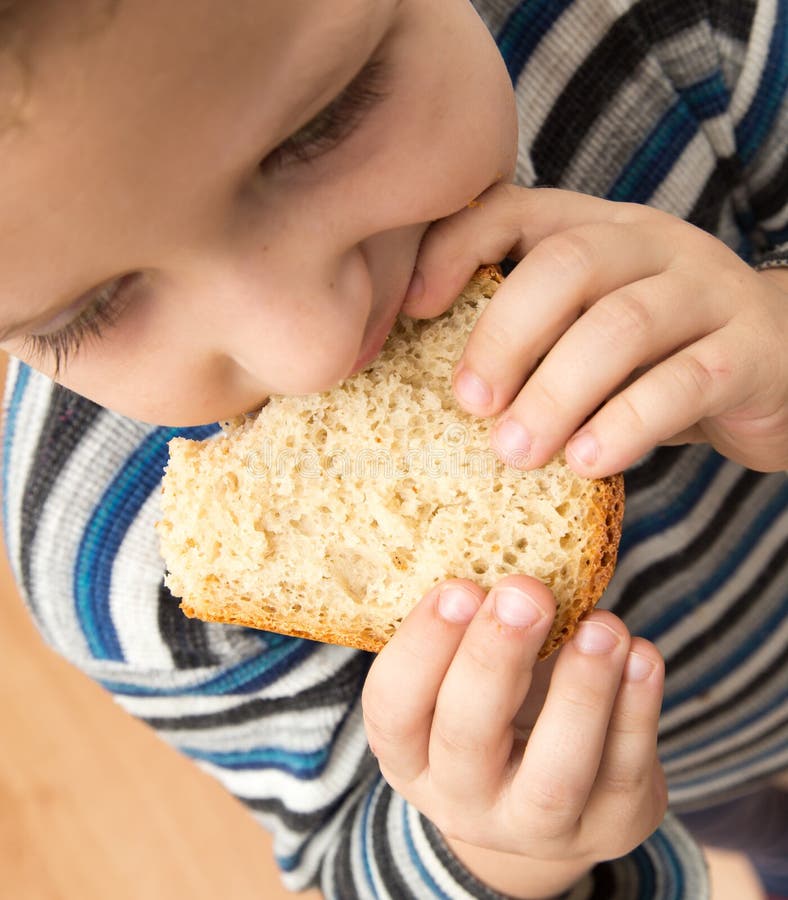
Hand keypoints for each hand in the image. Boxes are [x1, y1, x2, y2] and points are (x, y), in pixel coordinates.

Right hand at [362, 576, 665, 895]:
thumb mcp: (461, 676)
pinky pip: (622, 773)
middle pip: (466, 738)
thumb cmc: (496, 708)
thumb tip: (507, 543)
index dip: (422, 647)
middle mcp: (460, 798)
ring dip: (581, 692)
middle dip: (496, 658)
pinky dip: (636, 709)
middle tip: (525, 593)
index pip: (393, 706)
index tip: (458, 586)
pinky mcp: (607, 826)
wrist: (551, 800)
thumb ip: (473, 626)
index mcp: (409, 751)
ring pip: (554, 774)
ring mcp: (535, 827)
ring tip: (602, 626)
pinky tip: (640, 655)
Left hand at [403, 186, 787, 475]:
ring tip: (517, 452)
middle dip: (505, 339)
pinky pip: (683, 382)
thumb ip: (534, 334)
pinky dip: (626, 426)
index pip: (513, 210)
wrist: (781, 362)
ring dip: (557, 395)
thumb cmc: (656, 353)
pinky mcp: (751, 350)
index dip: (454, 250)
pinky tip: (587, 464)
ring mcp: (708, 290)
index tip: (412, 309)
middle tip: (472, 407)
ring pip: (623, 326)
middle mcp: (652, 244)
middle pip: (567, 267)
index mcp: (597, 229)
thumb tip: (449, 389)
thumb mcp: (586, 329)